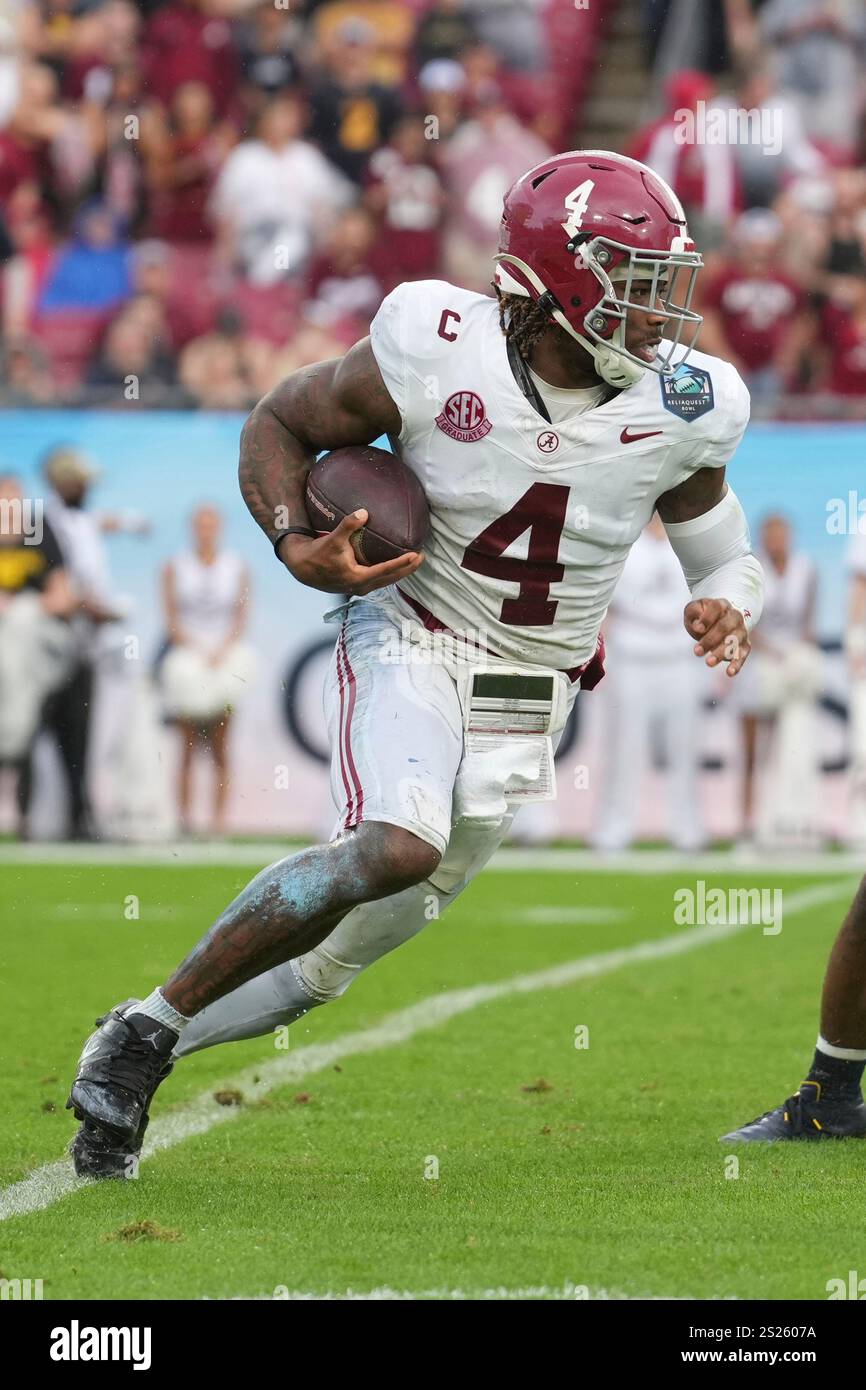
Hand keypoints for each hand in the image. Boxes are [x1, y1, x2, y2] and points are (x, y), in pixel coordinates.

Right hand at [278, 510, 423, 595]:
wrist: (303, 569)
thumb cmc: (318, 553)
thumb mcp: (333, 539)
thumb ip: (348, 525)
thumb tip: (364, 512)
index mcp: (358, 577)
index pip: (386, 570)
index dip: (402, 563)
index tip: (416, 555)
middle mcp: (362, 586)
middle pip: (391, 578)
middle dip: (408, 569)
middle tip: (422, 557)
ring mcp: (360, 588)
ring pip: (386, 581)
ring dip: (401, 572)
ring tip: (414, 562)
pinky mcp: (357, 586)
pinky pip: (379, 580)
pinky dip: (389, 573)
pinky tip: (395, 565)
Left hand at [684, 597, 750, 676]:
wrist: (717, 621)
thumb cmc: (702, 616)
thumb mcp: (693, 610)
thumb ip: (693, 612)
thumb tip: (698, 626)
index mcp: (721, 605)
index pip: (716, 608)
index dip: (707, 619)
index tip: (697, 629)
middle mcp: (734, 616)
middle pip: (725, 626)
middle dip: (710, 640)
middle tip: (697, 652)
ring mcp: (741, 631)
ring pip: (735, 641)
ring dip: (722, 652)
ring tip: (709, 662)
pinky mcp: (744, 645)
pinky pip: (743, 654)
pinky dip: (737, 664)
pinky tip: (729, 673)